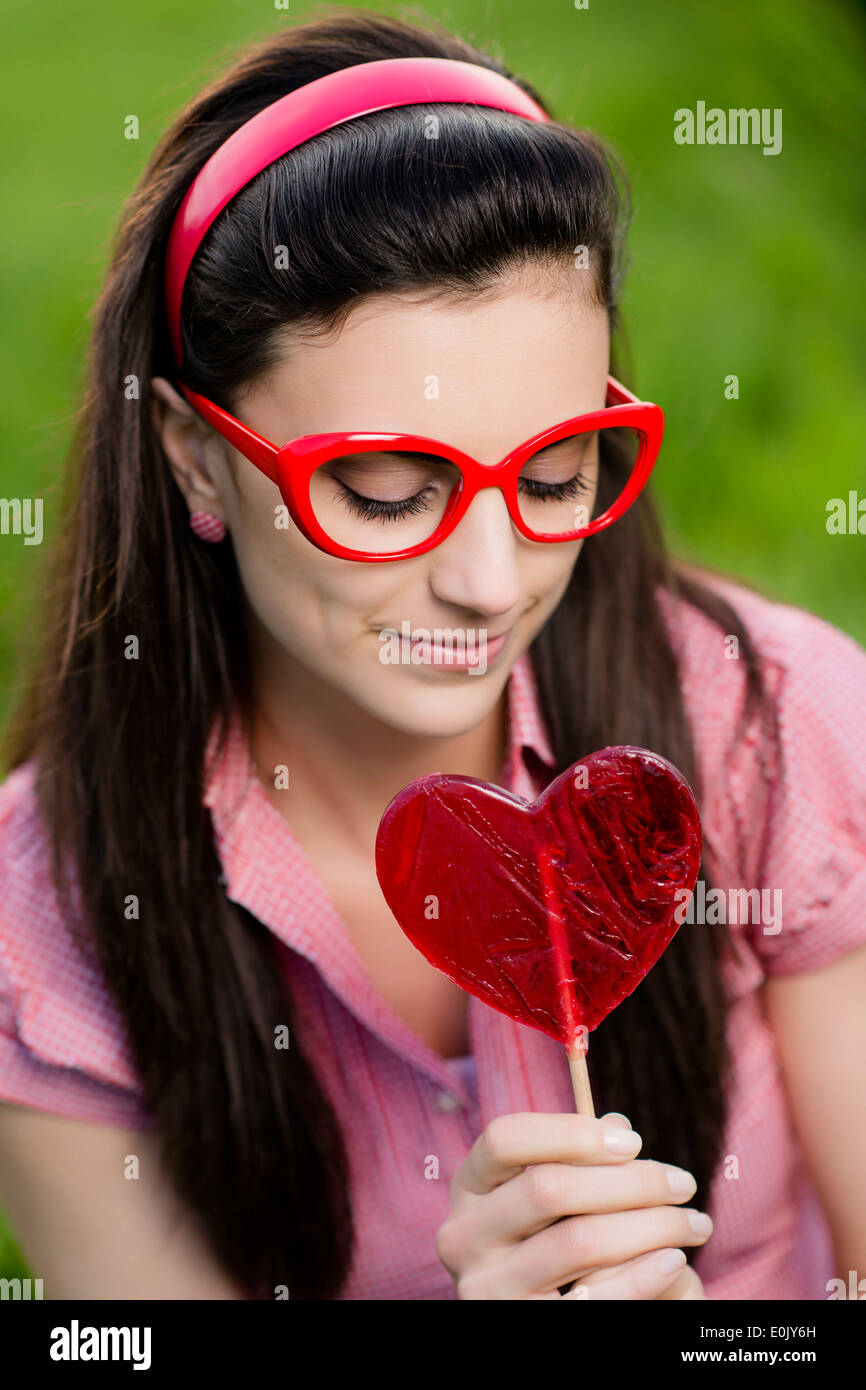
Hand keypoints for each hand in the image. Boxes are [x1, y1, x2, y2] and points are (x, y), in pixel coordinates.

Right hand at [436, 1109, 712, 1298]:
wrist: (546, 1318)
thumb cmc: (557, 1244)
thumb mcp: (556, 1200)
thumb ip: (579, 1161)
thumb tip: (617, 1126)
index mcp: (469, 1189)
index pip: (504, 1139)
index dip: (571, 1132)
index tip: (634, 1142)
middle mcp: (464, 1237)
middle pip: (549, 1187)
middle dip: (630, 1181)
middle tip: (683, 1183)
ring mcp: (488, 1288)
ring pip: (578, 1241)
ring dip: (650, 1226)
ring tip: (693, 1223)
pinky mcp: (523, 1325)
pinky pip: (595, 1298)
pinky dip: (642, 1275)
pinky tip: (674, 1260)